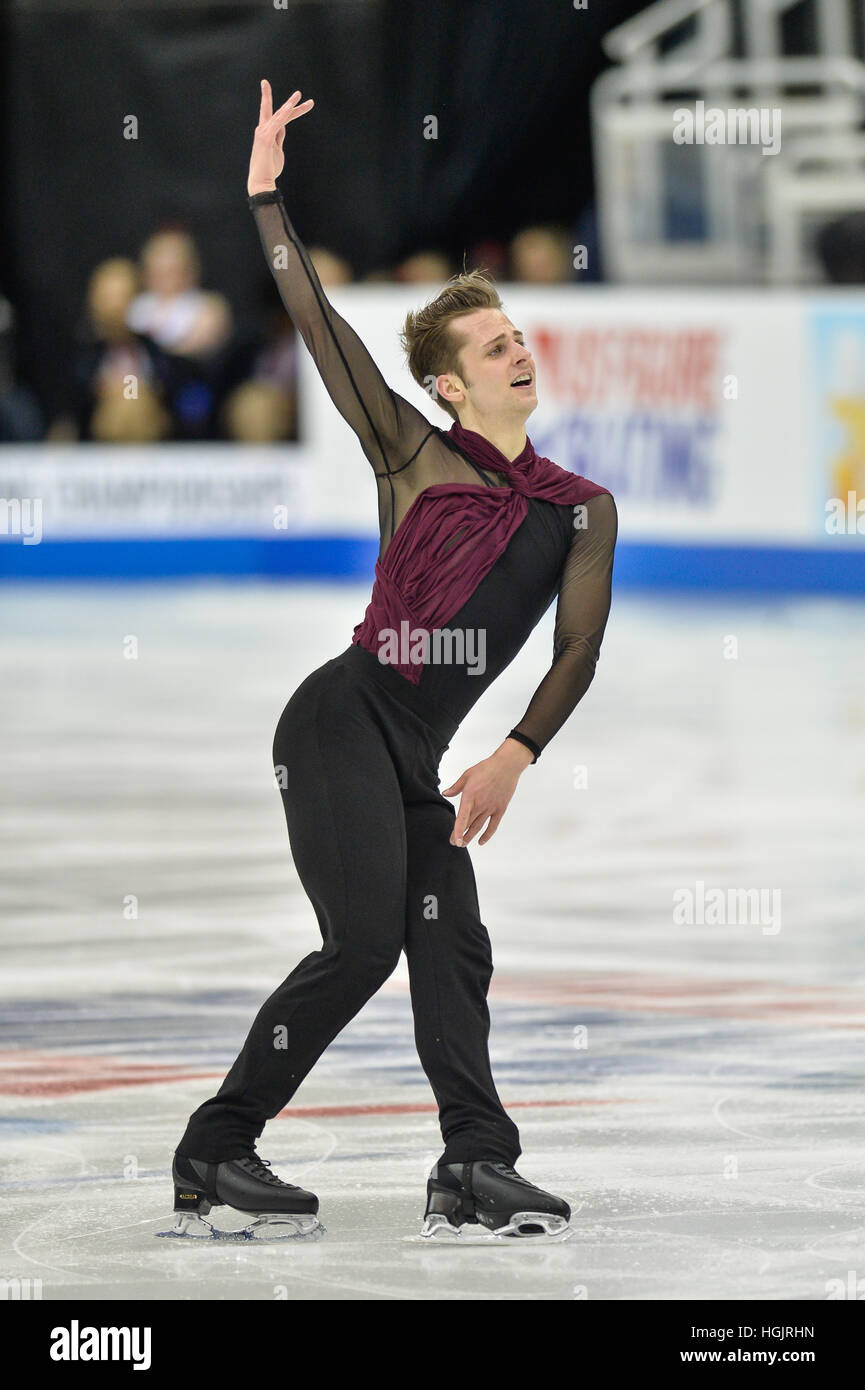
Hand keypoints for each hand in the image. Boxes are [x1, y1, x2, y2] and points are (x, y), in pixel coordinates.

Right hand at [247, 80, 313, 195]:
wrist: (261, 182)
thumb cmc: (269, 168)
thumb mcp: (277, 150)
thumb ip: (279, 137)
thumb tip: (282, 128)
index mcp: (266, 132)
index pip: (274, 114)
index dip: (278, 103)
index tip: (279, 91)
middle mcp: (263, 129)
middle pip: (279, 112)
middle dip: (289, 102)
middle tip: (299, 93)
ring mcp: (263, 133)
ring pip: (280, 115)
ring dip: (290, 105)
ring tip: (299, 95)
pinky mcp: (266, 138)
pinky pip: (278, 123)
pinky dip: (284, 114)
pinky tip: (290, 107)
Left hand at [442, 741, 532, 846]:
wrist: (506, 766)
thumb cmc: (486, 768)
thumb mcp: (467, 775)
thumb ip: (456, 787)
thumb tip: (446, 794)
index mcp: (470, 796)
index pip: (462, 818)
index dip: (458, 831)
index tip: (455, 840)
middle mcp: (480, 804)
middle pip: (469, 824)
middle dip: (460, 835)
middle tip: (454, 843)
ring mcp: (491, 808)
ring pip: (479, 827)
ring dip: (471, 836)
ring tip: (464, 844)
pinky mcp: (500, 809)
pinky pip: (493, 825)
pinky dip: (487, 835)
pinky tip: (481, 841)